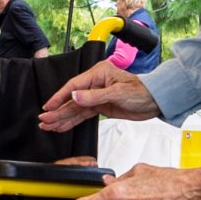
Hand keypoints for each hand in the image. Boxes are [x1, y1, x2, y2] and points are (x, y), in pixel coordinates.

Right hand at [40, 60, 161, 132]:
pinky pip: (83, 114)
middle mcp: (95, 83)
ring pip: (75, 108)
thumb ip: (95, 96)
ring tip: (48, 125)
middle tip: (44, 120)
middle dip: (58, 111)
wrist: (156, 101)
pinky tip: (62, 126)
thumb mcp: (118, 93)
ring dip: (62, 117)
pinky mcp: (101, 107)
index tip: (48, 107)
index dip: (59, 97)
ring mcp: (97, 96)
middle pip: (72, 99)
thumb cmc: (142, 92)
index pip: (74, 86)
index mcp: (98, 73)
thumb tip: (75, 96)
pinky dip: (72, 121)